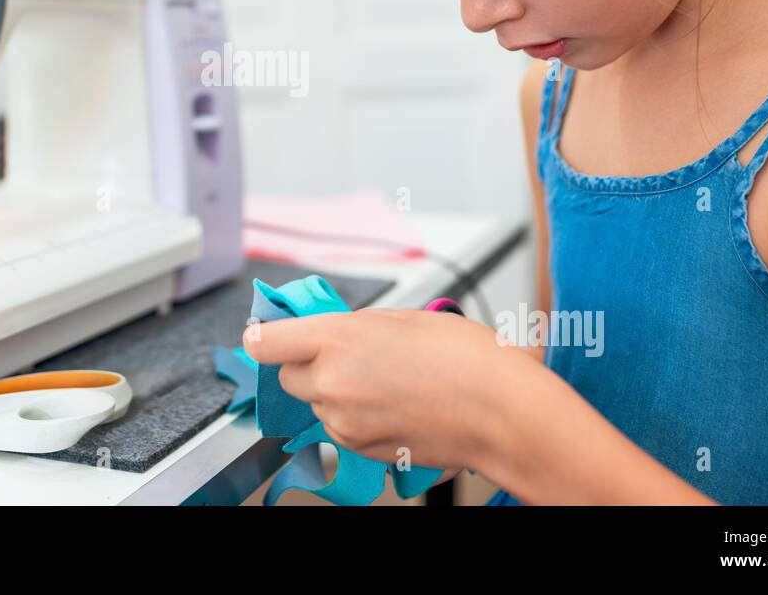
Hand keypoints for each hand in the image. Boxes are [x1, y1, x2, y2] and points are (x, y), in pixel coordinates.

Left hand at [243, 308, 533, 471]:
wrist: (503, 411)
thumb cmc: (466, 358)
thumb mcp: (402, 318)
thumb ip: (354, 327)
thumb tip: (331, 333)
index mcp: (338, 339)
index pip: (265, 342)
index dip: (264, 336)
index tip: (270, 333)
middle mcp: (333, 382)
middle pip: (288, 376)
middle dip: (308, 364)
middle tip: (347, 355)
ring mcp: (345, 420)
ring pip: (317, 403)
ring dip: (335, 392)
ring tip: (384, 380)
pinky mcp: (362, 448)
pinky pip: (340, 428)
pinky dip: (355, 416)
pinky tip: (392, 404)